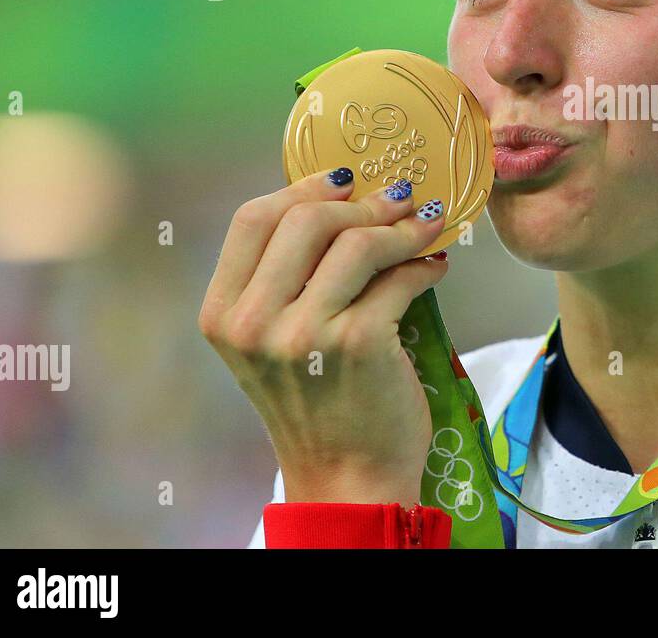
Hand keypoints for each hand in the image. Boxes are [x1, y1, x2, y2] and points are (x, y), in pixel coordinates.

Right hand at [198, 168, 448, 503]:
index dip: (304, 188)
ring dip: (403, 227)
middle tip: (401, 200)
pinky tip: (434, 268)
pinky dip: (425, 266)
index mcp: (222, 313)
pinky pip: (400, 278)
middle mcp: (253, 323)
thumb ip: (287, 276)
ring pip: (358, 243)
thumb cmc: (319, 400)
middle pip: (308, 220)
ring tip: (427, 227)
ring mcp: (304, 336)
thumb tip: (341, 197)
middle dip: (365, 203)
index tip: (346, 181)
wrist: (347, 476)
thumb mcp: (274, 340)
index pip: (253, 218)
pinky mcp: (358, 345)